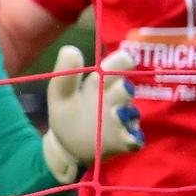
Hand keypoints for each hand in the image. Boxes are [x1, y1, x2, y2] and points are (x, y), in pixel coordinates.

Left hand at [41, 45, 141, 182]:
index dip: (121, 62)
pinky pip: (135, 139)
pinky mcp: (124, 141)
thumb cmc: (66, 114)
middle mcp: (115, 99)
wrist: (66, 146)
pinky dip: (133, 138)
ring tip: (114, 114)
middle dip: (123, 90)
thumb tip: (70, 49)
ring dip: (124, 113)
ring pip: (131, 114)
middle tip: (120, 89)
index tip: (124, 60)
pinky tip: (127, 139)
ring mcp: (122, 120)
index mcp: (101, 83)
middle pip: (126, 89)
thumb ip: (65, 74)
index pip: (118, 66)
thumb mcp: (60, 94)